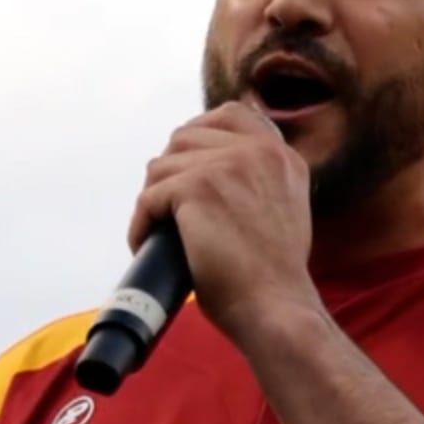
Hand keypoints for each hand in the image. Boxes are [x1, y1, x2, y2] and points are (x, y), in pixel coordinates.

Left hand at [131, 102, 320, 342]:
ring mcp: (227, 165)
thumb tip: (209, 172)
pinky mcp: (196, 187)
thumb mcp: (281, 212)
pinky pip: (148, 198)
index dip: (199, 134)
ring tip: (159, 231)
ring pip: (162, 166)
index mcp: (282, 156)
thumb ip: (258, 182)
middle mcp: (259, 152)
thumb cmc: (272, 278)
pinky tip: (147, 244)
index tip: (186, 165)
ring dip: (154, 199)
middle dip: (170, 171)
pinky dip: (141, 224)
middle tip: (168, 210)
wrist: (275, 308)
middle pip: (186, 136)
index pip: (230, 115)